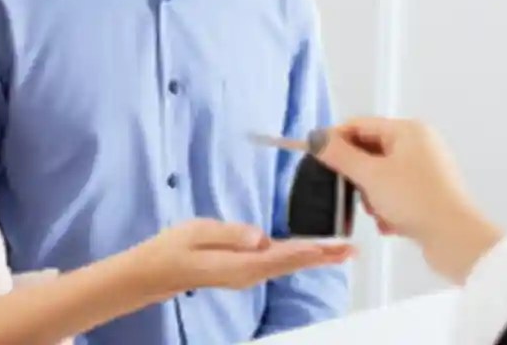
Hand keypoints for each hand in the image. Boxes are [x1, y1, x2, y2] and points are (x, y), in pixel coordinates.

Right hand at [134, 219, 353, 294]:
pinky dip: (299, 255)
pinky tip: (312, 251)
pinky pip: (278, 262)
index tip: (329, 245)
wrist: (156, 272)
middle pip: (292, 263)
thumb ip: (229, 234)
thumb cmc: (173, 249)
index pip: (280, 256)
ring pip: (288, 263)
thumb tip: (259, 236)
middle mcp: (248, 273)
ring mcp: (248, 274)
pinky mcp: (245, 269)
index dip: (306, 250)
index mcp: (239, 265)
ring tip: (341, 249)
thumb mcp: (198, 233)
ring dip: (315, 256)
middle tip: (350, 249)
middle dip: (322, 255)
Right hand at [315, 118, 502, 282]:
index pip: (360, 124)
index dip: (335, 140)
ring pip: (379, 177)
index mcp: (408, 131)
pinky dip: (387, 209)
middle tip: (351, 192)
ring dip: (371, 197)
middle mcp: (419, 145)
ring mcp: (424, 171)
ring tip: (379, 213)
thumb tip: (317, 138)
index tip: (317, 157)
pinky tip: (390, 224)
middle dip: (357, 176)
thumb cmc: (418, 201)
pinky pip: (394, 195)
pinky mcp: (426, 195)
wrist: (456, 240)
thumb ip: (340, 155)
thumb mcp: (371, 176)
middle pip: (369, 152)